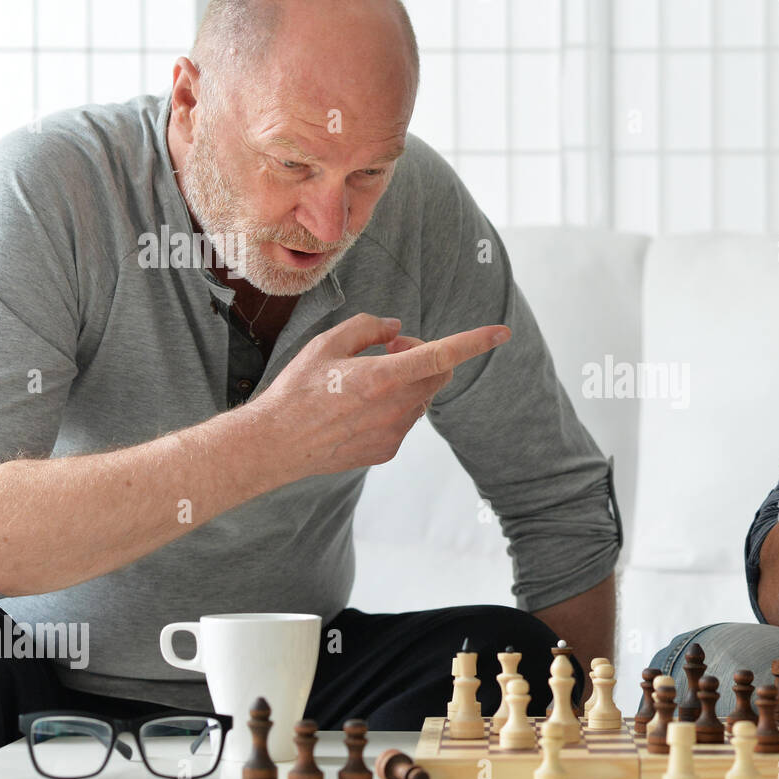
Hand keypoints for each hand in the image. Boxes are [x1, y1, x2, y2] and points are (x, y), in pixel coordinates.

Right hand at [253, 313, 510, 478]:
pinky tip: (358, 410)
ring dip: (408, 383)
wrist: (276, 444)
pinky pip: (404, 421)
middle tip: (392, 350)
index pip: (441, 354)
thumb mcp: (327, 344)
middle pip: (439, 374)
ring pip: (421, 398)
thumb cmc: (298, 389)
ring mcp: (394, 432)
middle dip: (426, 356)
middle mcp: (396, 407)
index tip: (501, 332)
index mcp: (383, 377)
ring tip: (367, 383)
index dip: (474, 342)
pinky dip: (393, 407)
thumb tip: (398, 329)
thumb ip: (368, 328)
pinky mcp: (388, 450)